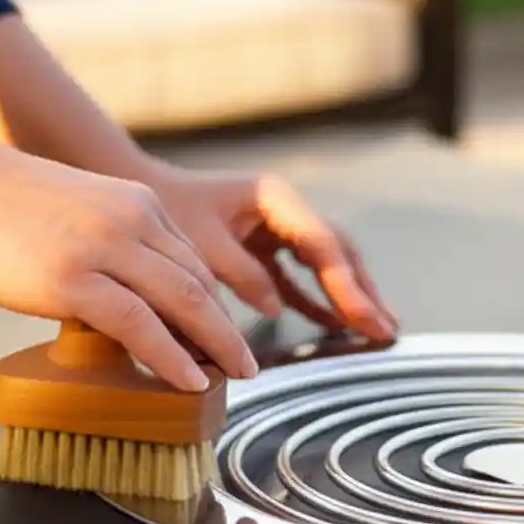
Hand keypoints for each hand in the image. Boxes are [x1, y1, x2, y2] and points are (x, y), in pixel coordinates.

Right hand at [0, 142, 257, 390]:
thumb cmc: (0, 202)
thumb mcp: (76, 213)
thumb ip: (108, 248)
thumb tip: (119, 304)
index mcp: (137, 203)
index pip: (193, 261)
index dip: (216, 305)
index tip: (225, 336)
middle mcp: (133, 220)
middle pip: (201, 283)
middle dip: (230, 329)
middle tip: (248, 364)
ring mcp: (104, 248)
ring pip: (184, 302)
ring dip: (218, 345)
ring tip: (237, 377)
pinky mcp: (73, 279)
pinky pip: (141, 324)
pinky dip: (173, 356)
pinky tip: (190, 380)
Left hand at [144, 169, 396, 340]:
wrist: (138, 194)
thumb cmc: (167, 209)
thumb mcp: (200, 241)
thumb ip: (239, 273)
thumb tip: (273, 307)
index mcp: (274, 197)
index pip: (321, 244)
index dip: (345, 284)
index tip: (364, 316)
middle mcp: (284, 209)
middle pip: (336, 252)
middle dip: (361, 291)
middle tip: (385, 328)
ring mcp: (277, 228)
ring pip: (326, 265)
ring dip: (348, 297)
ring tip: (375, 330)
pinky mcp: (265, 249)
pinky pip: (299, 278)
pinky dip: (316, 301)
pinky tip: (335, 325)